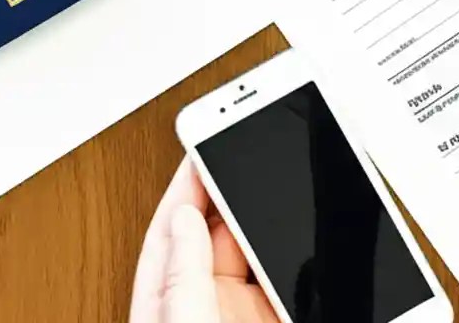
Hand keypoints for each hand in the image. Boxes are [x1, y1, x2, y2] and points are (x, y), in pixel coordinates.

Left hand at [130, 157, 278, 322]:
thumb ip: (184, 277)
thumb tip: (184, 216)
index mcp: (161, 305)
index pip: (167, 233)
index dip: (183, 189)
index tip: (199, 152)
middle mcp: (198, 305)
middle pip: (212, 236)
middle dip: (226, 198)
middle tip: (240, 164)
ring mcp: (236, 313)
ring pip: (250, 255)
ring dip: (260, 229)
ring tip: (273, 197)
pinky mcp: (271, 319)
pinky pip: (281, 280)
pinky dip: (288, 260)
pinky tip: (297, 246)